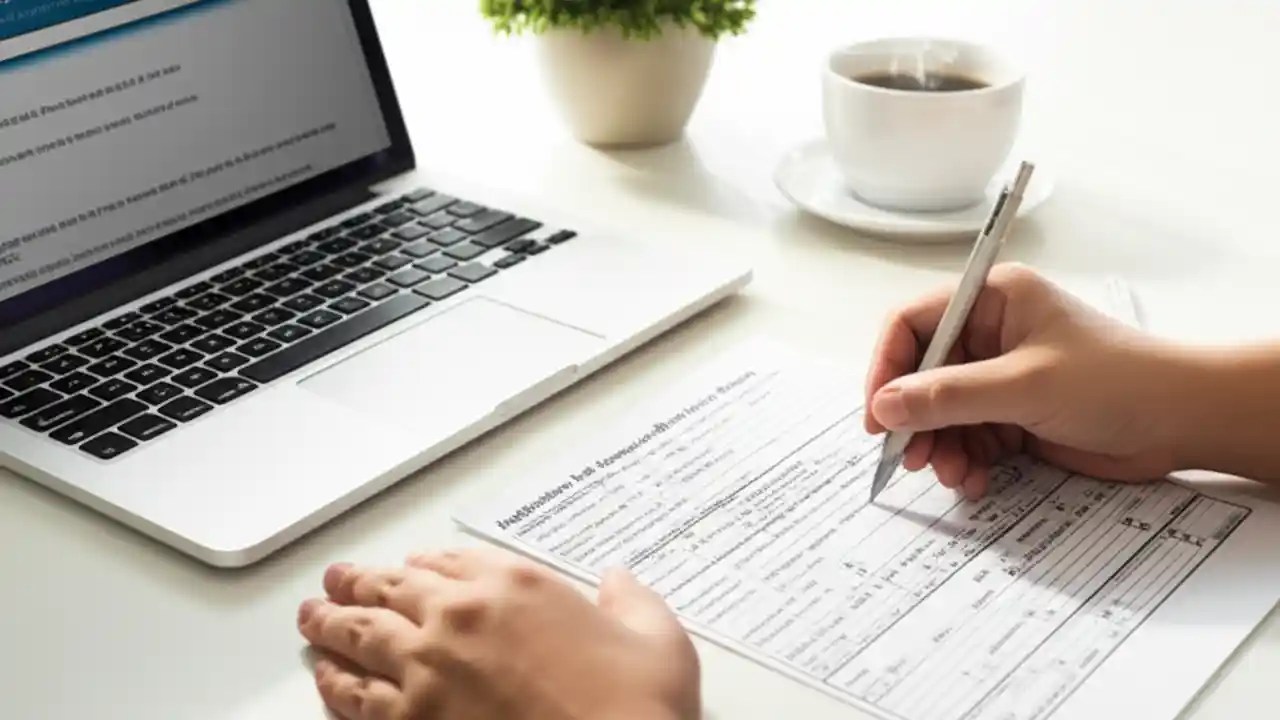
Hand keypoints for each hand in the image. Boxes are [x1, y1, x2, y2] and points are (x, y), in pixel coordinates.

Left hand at [297, 546, 699, 719]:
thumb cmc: (635, 706)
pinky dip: (335, 683)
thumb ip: (631, 601)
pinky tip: (326, 677)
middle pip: (391, 588)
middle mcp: (462, 614)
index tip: (413, 568)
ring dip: (331, 623)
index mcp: (516, 584)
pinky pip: (356, 696)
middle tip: (338, 581)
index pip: (450, 560)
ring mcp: (430, 667)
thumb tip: (619, 582)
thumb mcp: (656, 636)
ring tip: (313, 617)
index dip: (424, 564)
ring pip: (361, 634)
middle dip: (359, 583)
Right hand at [864, 263, 1187, 498]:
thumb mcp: (1024, 387)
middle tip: (910, 457)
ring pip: (943, 412)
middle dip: (915, 419)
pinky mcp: (1016, 413)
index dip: (887, 369)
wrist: (1184, 421)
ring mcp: (1002, 375)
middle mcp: (991, 333)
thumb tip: (886, 407)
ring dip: (940, 446)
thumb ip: (949, 397)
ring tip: (952, 474)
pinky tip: (975, 480)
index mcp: (991, 300)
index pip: (912, 324)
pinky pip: (970, 436)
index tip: (878, 416)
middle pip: (922, 374)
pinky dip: (966, 460)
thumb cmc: (1117, 382)